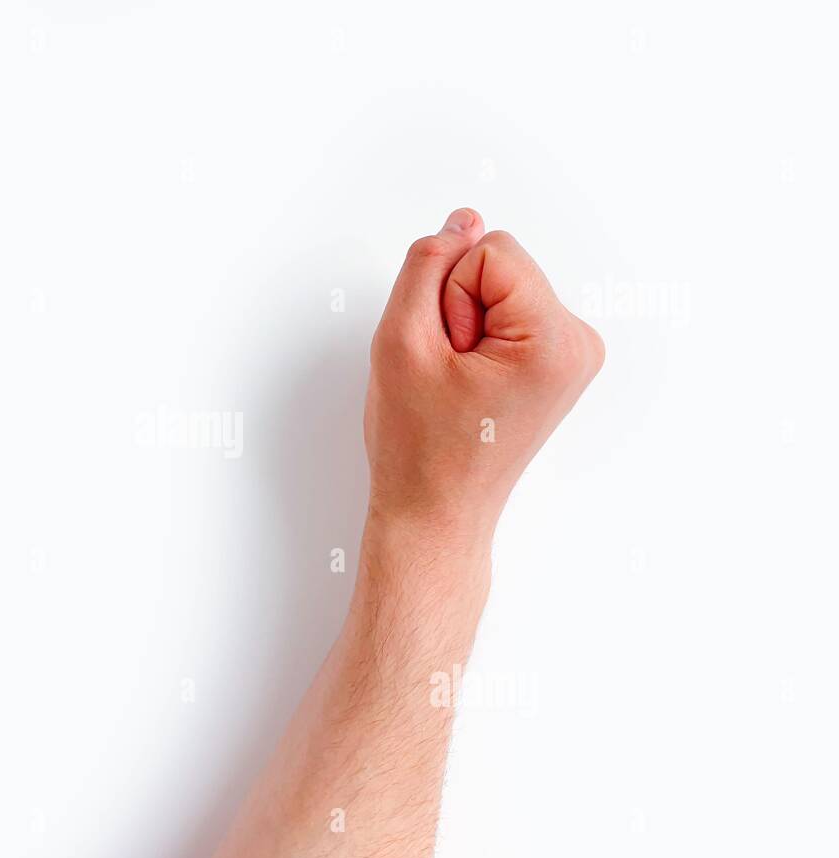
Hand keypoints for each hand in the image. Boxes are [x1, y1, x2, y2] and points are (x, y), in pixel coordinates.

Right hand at [365, 208, 604, 536]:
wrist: (435, 512)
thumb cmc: (419, 448)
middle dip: (458, 310)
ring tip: (457, 383)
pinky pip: (508, 312)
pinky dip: (478, 340)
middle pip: (500, 266)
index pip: (489, 250)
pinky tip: (468, 385)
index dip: (447, 296)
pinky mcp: (559, 363)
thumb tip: (463, 221)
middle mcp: (580, 343)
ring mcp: (574, 355)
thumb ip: (427, 265)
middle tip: (448, 374)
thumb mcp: (400, 341)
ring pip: (500, 287)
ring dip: (465, 327)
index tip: (446, 355)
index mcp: (555, 340)